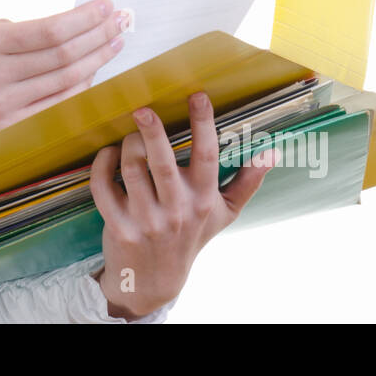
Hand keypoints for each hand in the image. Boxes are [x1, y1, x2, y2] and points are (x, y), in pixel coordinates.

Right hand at [0, 0, 127, 147]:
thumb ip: (15, 32)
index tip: (105, 6)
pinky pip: (55, 108)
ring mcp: (1, 108)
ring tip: (114, 43)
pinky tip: (93, 74)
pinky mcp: (6, 130)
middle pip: (63, 56)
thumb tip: (67, 27)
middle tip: (120, 20)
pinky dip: (79, 90)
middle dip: (98, 36)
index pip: (49, 31)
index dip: (84, 18)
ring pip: (65, 83)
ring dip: (97, 61)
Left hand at [89, 91, 279, 319]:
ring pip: (131, 170)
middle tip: (143, 109)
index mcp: (203, 200)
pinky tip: (108, 153)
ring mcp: (145, 219)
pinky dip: (102, 165)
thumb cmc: (190, 237)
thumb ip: (247, 182)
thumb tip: (273, 152)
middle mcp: (176, 210)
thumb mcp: (224, 213)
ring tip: (130, 135)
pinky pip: (104, 187)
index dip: (203, 124)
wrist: (153, 280)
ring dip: (127, 145)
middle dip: (153, 133)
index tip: (198, 96)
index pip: (207, 157)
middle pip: (162, 163)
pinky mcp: (118, 225)